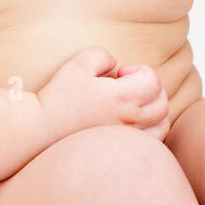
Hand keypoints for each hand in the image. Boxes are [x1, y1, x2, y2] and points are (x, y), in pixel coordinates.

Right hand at [37, 46, 169, 144]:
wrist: (43, 129)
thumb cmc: (59, 97)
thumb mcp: (77, 65)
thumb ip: (101, 55)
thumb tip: (115, 63)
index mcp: (121, 97)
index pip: (153, 82)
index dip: (141, 71)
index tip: (121, 73)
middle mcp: (129, 120)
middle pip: (162, 103)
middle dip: (151, 89)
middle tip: (129, 86)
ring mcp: (127, 138)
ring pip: (162, 124)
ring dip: (155, 109)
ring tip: (135, 104)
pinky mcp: (121, 150)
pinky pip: (153, 142)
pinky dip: (151, 130)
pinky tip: (132, 122)